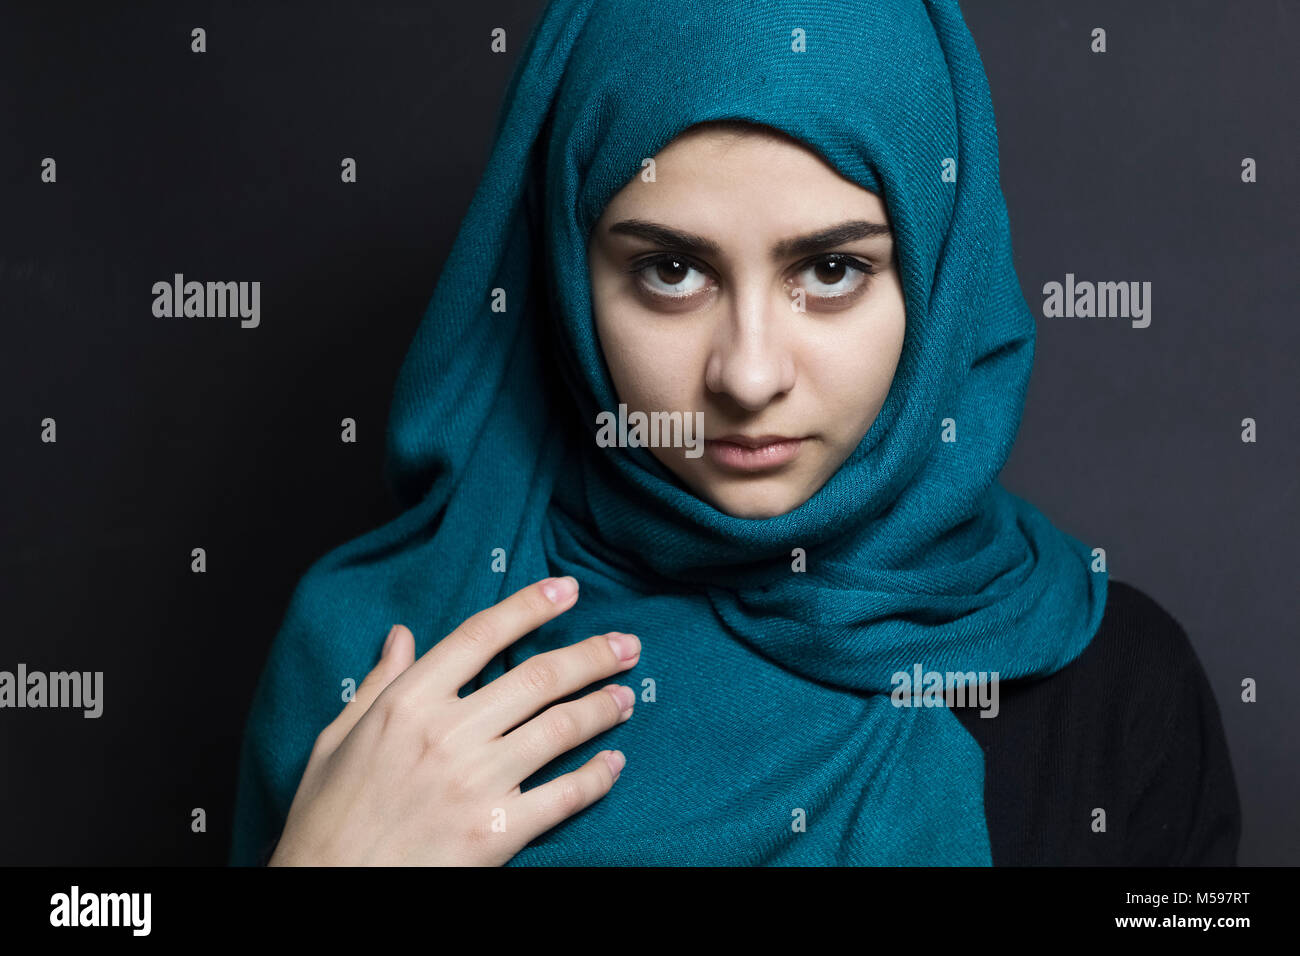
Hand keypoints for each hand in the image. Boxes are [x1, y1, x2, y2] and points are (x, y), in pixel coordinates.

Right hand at [268, 576, 638, 864]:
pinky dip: (598, 776)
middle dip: (592, 655)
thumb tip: (402, 635)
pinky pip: (565, 794)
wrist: (326, 889)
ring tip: (627, 698)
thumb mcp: (337, 739)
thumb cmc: (327, 819)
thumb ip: (378, 684)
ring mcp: (475, 783)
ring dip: (602, 708)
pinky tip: (614, 763)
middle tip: (626, 646)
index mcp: (406, 703)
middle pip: (537, 676)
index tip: (566, 589)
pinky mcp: (496, 831)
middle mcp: (446, 734)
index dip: (529, 606)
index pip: (480, 636)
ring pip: (560, 728)